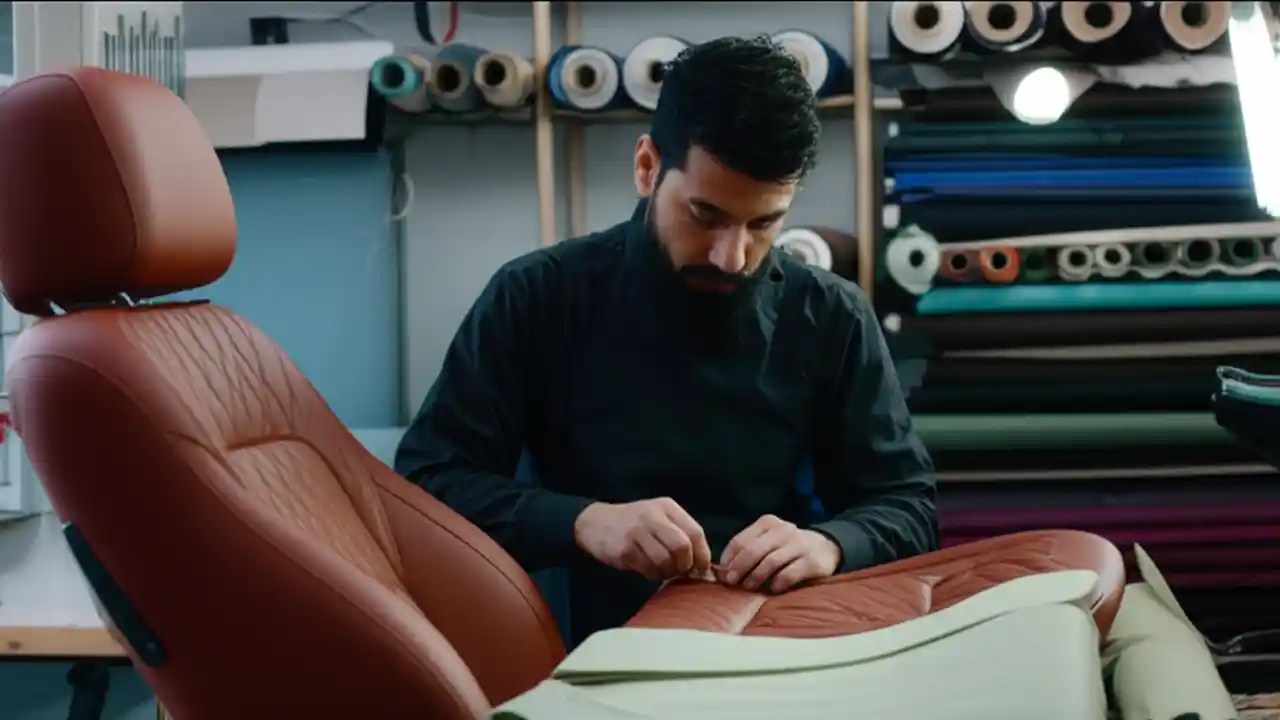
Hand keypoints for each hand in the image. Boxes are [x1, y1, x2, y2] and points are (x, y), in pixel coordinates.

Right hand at [573, 498, 712, 580]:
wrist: (596, 523)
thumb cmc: (636, 524)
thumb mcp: (660, 519)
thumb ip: (682, 536)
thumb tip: (704, 569)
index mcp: (667, 507)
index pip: (695, 532)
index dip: (702, 555)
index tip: (701, 568)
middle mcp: (652, 516)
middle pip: (682, 546)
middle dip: (685, 565)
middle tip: (680, 571)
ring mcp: (637, 532)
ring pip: (665, 560)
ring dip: (667, 572)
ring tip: (662, 570)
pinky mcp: (624, 549)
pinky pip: (648, 568)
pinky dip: (653, 574)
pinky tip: (648, 570)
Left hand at [719, 515, 840, 593]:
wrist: (826, 547)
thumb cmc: (788, 547)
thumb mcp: (769, 540)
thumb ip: (749, 548)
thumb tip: (724, 570)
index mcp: (768, 523)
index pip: (741, 540)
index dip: (729, 558)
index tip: (723, 573)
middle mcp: (784, 530)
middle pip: (754, 550)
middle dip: (739, 568)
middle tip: (732, 582)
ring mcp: (799, 545)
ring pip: (770, 562)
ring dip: (756, 577)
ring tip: (748, 587)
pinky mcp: (812, 561)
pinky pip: (789, 574)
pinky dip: (778, 583)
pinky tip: (773, 589)